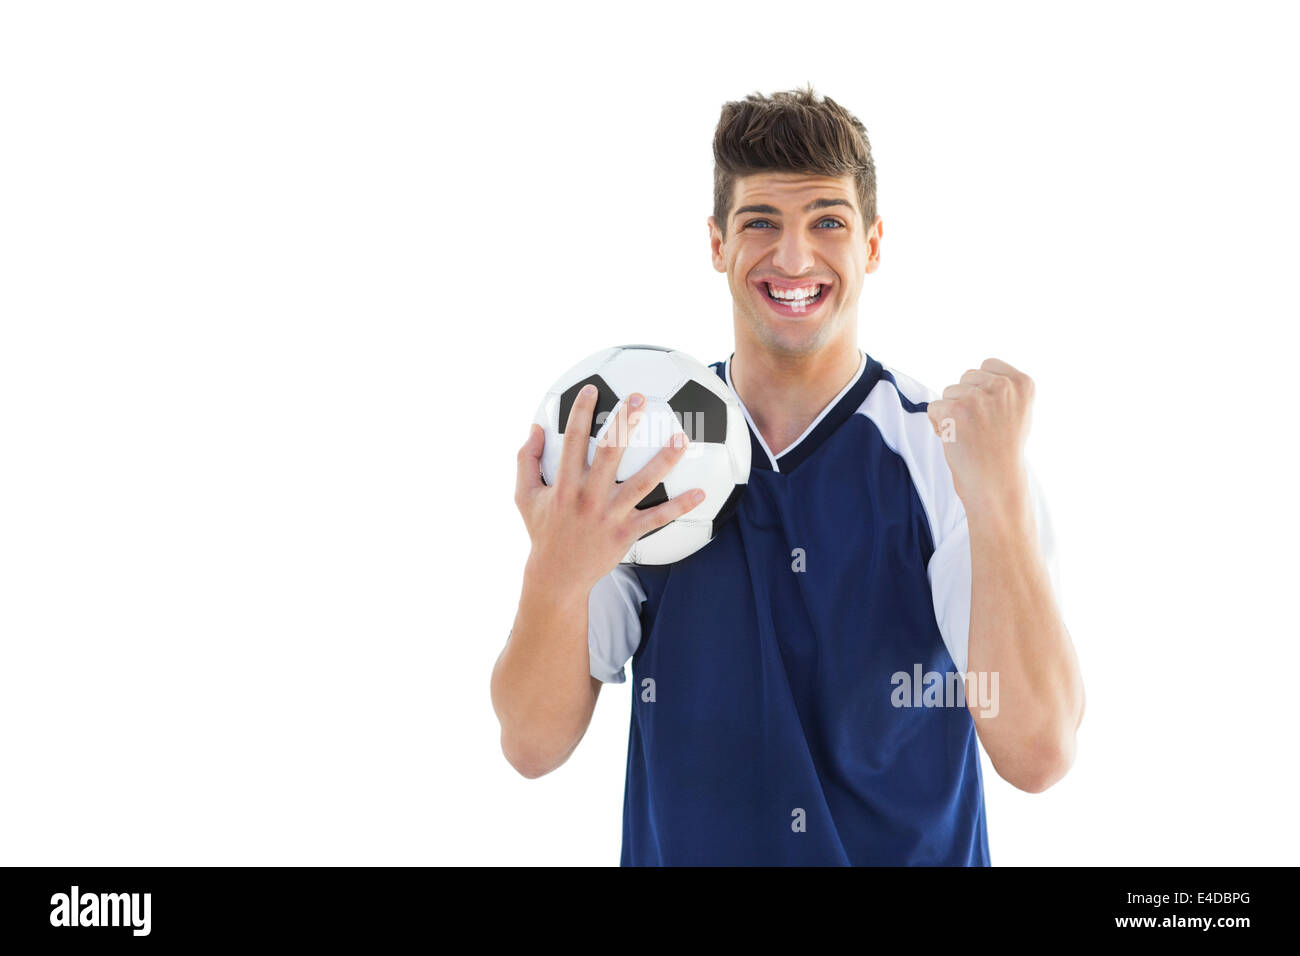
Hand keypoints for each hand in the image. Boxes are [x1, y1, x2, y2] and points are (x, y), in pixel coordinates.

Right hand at [515, 384, 704, 591]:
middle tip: (639, 398)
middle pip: (609, 453)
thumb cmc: (543, 530)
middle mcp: (588, 497)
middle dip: (624, 423)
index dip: (581, 413)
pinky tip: (701, 492)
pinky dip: (680, 507)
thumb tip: (534, 427)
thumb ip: (526, 460)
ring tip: (681, 437)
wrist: (557, 575)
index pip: (571, 441)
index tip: (592, 389)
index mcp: (564, 484)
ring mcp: (609, 515)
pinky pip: (657, 518)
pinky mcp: (626, 533)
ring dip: (663, 460)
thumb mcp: (524, 496)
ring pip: (641, 483)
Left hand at [925, 358, 1033, 513]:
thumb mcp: (1017, 412)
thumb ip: (1003, 389)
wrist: (995, 484)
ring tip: (970, 436)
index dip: (981, 389)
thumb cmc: (1003, 451)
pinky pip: (933, 407)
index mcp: (1022, 383)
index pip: (987, 365)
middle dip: (965, 400)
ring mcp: (978, 397)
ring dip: (951, 413)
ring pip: (948, 392)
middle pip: (966, 378)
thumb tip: (978, 374)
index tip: (991, 414)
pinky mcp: (955, 411)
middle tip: (979, 428)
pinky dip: (938, 424)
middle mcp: (1003, 386)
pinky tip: (956, 439)